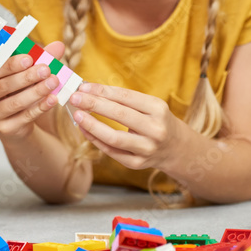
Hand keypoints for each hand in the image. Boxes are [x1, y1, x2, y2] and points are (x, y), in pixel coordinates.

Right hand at [0, 41, 64, 139]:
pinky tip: (52, 99)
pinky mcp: (3, 128)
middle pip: (2, 86)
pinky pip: (24, 117)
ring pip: (13, 103)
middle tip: (45, 70)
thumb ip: (39, 58)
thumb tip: (57, 46)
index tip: (29, 58)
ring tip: (53, 82)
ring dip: (35, 92)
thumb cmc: (17, 88)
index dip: (9, 65)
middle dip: (26, 77)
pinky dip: (40, 107)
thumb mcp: (25, 70)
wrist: (18, 119)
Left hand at [67, 82, 185, 169]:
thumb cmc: (155, 120)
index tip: (84, 86)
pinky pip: (111, 151)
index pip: (125, 97)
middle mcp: (155, 129)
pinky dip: (95, 139)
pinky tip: (84, 129)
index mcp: (158, 109)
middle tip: (75, 98)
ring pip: (114, 137)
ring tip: (77, 115)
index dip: (102, 91)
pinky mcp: (137, 163)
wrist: (175, 148)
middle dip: (93, 104)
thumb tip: (89, 90)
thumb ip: (122, 99)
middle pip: (119, 115)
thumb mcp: (148, 105)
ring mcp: (147, 148)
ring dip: (92, 125)